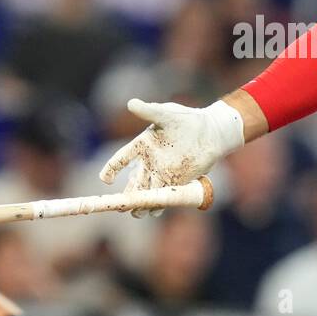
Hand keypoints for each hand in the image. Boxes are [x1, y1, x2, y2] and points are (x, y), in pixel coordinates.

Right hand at [99, 98, 243, 216]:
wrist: (211, 132)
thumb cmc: (187, 119)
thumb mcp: (167, 113)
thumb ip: (149, 111)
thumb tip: (131, 103)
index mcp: (142, 145)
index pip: (121, 159)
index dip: (111, 169)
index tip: (105, 180)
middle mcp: (149, 162)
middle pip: (133, 182)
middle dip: (127, 195)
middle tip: (121, 205)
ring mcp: (162, 173)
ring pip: (146, 193)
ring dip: (141, 203)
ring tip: (136, 212)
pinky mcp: (176, 181)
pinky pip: (164, 196)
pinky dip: (158, 204)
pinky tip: (154, 211)